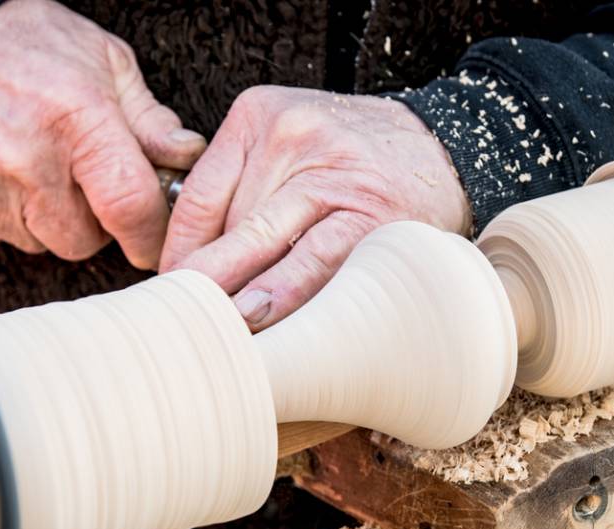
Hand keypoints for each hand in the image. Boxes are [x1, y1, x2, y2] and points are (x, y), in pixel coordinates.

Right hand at [0, 0, 203, 266]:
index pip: (128, 207)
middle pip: (84, 240)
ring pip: (43, 240)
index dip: (149, 236)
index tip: (155, 242)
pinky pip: (2, 233)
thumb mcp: (105, 62)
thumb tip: (185, 157)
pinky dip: (14, 213)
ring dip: (54, 219)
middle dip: (97, 222)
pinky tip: (9, 172)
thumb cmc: (30, 44)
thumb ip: (149, 119)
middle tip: (89, 183)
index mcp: (77, 120)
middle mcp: (27, 158)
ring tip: (45, 170)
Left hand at [160, 87, 470, 329]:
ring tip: (210, 328)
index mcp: (259, 116)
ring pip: (262, 242)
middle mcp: (291, 136)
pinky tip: (258, 318)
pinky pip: (313, 261)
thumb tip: (188, 256)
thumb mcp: (291, 143)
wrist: (443, 149)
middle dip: (200, 280)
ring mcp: (330, 174)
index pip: (198, 194)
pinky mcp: (367, 212)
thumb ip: (243, 183)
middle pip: (226, 223)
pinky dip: (281, 293)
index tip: (170, 287)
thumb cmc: (354, 161)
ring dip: (231, 292)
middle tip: (180, 318)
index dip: (178, 251)